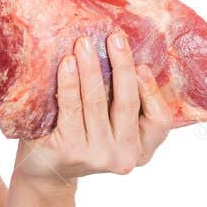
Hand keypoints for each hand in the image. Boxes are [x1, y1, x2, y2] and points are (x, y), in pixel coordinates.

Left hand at [16, 32, 173, 183]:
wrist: (46, 169)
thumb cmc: (82, 135)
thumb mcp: (112, 124)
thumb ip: (124, 100)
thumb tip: (130, 54)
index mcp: (142, 149)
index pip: (160, 120)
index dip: (152, 91)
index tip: (142, 64)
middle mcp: (123, 156)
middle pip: (127, 104)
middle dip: (122, 66)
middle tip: (115, 37)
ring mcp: (97, 156)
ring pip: (97, 102)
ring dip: (91, 68)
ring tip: (84, 43)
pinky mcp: (70, 151)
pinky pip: (71, 109)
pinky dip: (70, 83)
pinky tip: (67, 63)